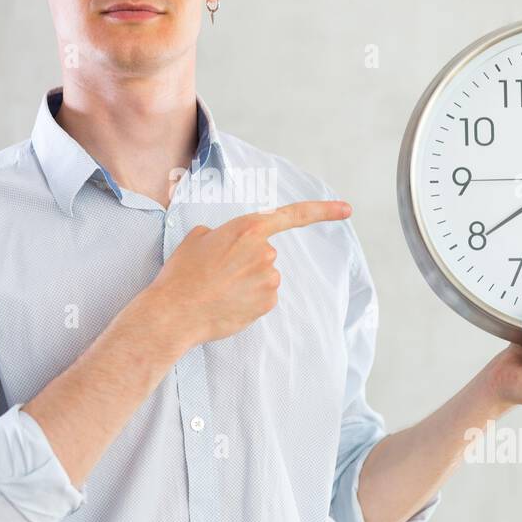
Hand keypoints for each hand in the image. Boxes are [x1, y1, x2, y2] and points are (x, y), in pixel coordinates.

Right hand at [146, 200, 351, 346]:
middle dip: (245, 262)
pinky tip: (227, 303)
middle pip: (264, 254)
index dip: (323, 210)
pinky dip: (248, 301)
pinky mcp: (268, 302)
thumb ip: (221, 233)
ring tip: (218, 289)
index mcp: (248, 228)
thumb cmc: (182, 274)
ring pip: (263, 277)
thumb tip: (225, 242)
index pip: (293, 215)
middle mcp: (265, 251)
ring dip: (246, 283)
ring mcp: (270, 278)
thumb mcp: (197, 239)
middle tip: (217, 273)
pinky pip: (262, 298)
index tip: (347, 209)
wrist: (175, 312)